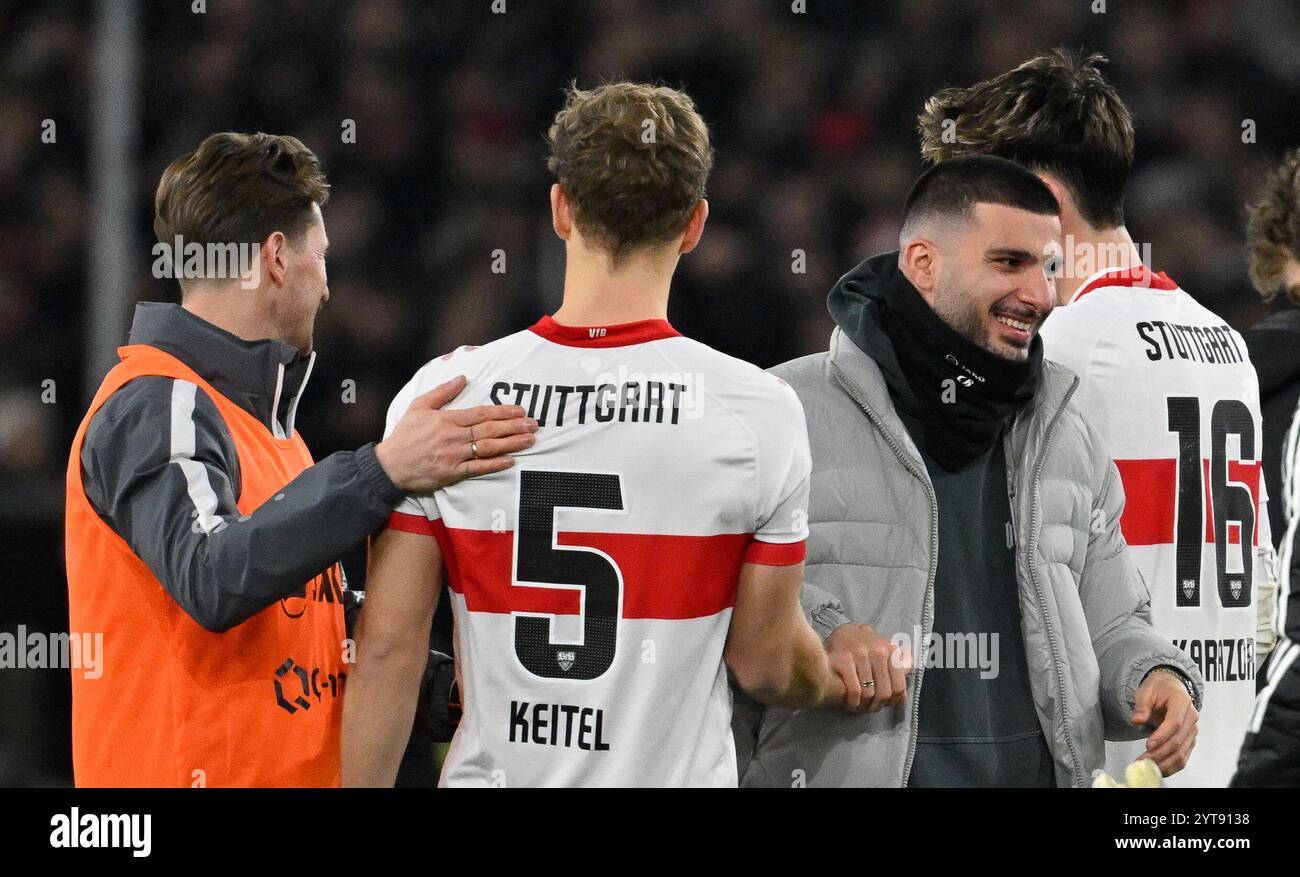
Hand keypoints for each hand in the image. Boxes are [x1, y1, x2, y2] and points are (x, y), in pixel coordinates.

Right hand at [375, 375, 537, 492]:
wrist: (390, 465)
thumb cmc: (404, 435)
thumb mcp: (419, 406)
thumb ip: (442, 392)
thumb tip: (462, 378)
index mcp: (447, 419)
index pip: (481, 414)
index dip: (503, 411)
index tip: (520, 410)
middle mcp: (453, 437)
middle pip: (490, 430)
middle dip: (514, 426)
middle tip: (534, 425)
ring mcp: (454, 456)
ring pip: (488, 448)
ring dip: (511, 444)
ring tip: (530, 440)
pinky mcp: (452, 473)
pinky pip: (478, 468)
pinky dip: (496, 464)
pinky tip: (511, 461)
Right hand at [825, 623, 913, 712]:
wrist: (841, 632)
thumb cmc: (867, 646)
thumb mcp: (887, 649)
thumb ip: (901, 664)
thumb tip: (904, 690)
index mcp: (891, 651)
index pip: (899, 686)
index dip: (893, 701)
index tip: (885, 705)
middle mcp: (878, 651)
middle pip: (884, 692)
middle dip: (878, 705)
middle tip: (870, 708)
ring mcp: (860, 654)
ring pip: (869, 693)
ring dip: (864, 705)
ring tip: (860, 706)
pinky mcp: (844, 659)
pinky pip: (854, 690)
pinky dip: (854, 701)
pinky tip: (851, 703)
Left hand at [1131, 670, 1198, 775]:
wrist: (1170, 687)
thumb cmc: (1158, 689)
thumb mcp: (1146, 691)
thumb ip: (1142, 706)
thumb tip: (1137, 720)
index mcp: (1182, 702)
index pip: (1174, 723)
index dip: (1162, 736)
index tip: (1148, 745)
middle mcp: (1191, 718)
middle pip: (1178, 741)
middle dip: (1159, 753)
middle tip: (1141, 760)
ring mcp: (1192, 731)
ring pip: (1182, 753)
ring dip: (1164, 763)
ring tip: (1146, 766)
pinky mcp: (1190, 741)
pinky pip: (1183, 757)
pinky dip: (1171, 766)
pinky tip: (1158, 770)